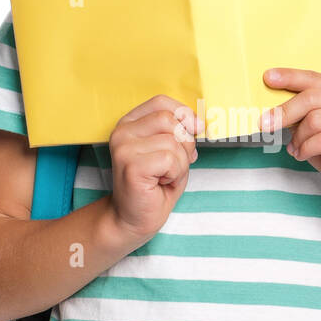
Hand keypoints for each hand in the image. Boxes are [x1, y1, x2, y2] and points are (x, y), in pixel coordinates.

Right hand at [108, 95, 202, 242]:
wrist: (133, 219)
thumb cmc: (153, 186)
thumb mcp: (170, 151)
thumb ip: (179, 132)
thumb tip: (198, 122)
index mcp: (130, 124)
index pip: (161, 102)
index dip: (184, 113)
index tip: (196, 129)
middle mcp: (122, 132)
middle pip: (170, 119)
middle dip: (185, 143)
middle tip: (176, 164)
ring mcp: (123, 148)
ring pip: (173, 142)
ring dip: (180, 163)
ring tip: (165, 176)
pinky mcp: (131, 166)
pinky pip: (170, 159)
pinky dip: (175, 174)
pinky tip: (161, 183)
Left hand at [260, 68, 320, 211]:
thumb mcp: (315, 130)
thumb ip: (300, 116)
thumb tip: (273, 109)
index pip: (314, 79)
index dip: (290, 77)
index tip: (268, 77)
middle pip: (311, 98)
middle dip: (284, 112)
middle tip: (266, 124)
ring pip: (314, 120)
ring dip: (298, 138)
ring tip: (296, 148)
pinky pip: (320, 141)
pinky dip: (305, 150)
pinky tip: (304, 155)